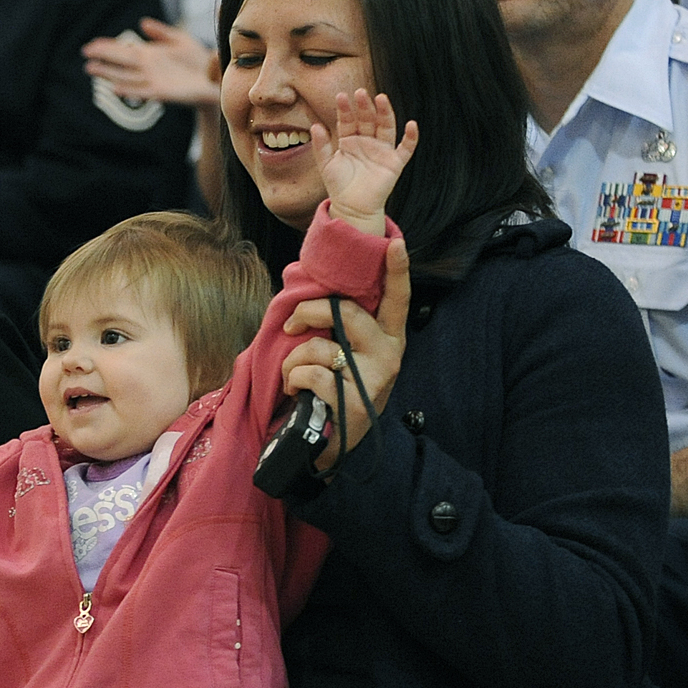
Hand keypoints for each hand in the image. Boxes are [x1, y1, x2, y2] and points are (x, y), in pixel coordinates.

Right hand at [82, 19, 217, 107]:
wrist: (214, 76)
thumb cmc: (198, 59)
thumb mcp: (180, 39)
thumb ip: (162, 32)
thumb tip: (142, 24)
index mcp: (150, 54)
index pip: (123, 49)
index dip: (107, 47)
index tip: (91, 44)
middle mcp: (147, 67)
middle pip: (120, 62)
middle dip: (103, 57)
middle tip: (85, 53)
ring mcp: (152, 80)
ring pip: (124, 77)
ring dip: (108, 74)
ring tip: (91, 69)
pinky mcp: (161, 92)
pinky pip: (141, 92)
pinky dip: (128, 90)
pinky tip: (114, 88)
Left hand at [282, 238, 410, 468]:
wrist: (325, 444)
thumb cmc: (329, 390)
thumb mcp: (342, 356)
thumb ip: (338, 328)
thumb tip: (310, 293)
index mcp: (388, 339)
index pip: (397, 299)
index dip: (397, 271)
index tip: (395, 243)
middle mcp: (389, 356)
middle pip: (347, 313)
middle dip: (308, 312)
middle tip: (290, 325)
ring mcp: (374, 380)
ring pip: (322, 345)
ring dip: (293, 358)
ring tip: (292, 374)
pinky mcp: (355, 403)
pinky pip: (310, 373)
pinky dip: (291, 380)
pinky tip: (296, 392)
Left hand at [316, 90, 417, 236]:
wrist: (352, 207)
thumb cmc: (339, 185)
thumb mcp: (325, 164)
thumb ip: (320, 146)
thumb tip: (315, 126)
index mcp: (350, 140)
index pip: (348, 120)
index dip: (345, 109)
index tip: (341, 96)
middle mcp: (367, 141)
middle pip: (368, 119)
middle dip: (364, 106)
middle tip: (360, 92)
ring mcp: (382, 150)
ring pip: (386, 127)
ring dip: (385, 113)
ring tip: (381, 98)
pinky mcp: (395, 162)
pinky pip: (406, 148)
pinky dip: (411, 137)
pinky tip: (412, 124)